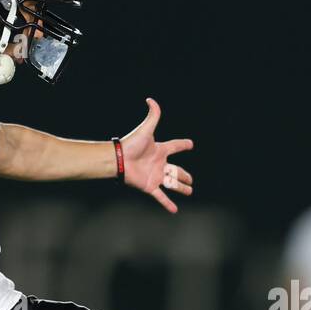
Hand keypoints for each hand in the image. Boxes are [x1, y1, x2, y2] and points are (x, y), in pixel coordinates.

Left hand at [121, 98, 193, 212]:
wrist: (119, 159)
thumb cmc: (131, 144)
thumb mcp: (146, 129)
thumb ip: (152, 116)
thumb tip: (151, 99)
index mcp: (160, 150)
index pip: (174, 147)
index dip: (182, 145)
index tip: (190, 144)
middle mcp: (159, 164)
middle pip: (176, 170)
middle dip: (185, 175)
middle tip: (191, 180)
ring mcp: (156, 176)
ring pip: (172, 184)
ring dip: (181, 188)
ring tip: (190, 191)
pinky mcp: (150, 186)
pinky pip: (161, 196)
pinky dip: (167, 204)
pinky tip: (174, 210)